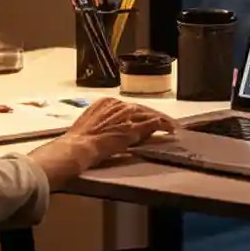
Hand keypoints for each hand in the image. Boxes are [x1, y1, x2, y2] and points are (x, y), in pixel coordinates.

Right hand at [28, 98, 177, 190]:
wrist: (77, 148)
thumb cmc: (78, 141)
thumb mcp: (92, 125)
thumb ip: (107, 123)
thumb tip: (119, 127)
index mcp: (106, 102)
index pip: (129, 106)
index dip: (142, 113)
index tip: (150, 118)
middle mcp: (117, 105)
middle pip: (141, 108)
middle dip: (154, 115)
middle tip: (167, 123)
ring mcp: (125, 115)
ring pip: (148, 114)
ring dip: (162, 121)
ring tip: (172, 127)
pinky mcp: (131, 128)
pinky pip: (151, 123)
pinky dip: (162, 125)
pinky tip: (170, 129)